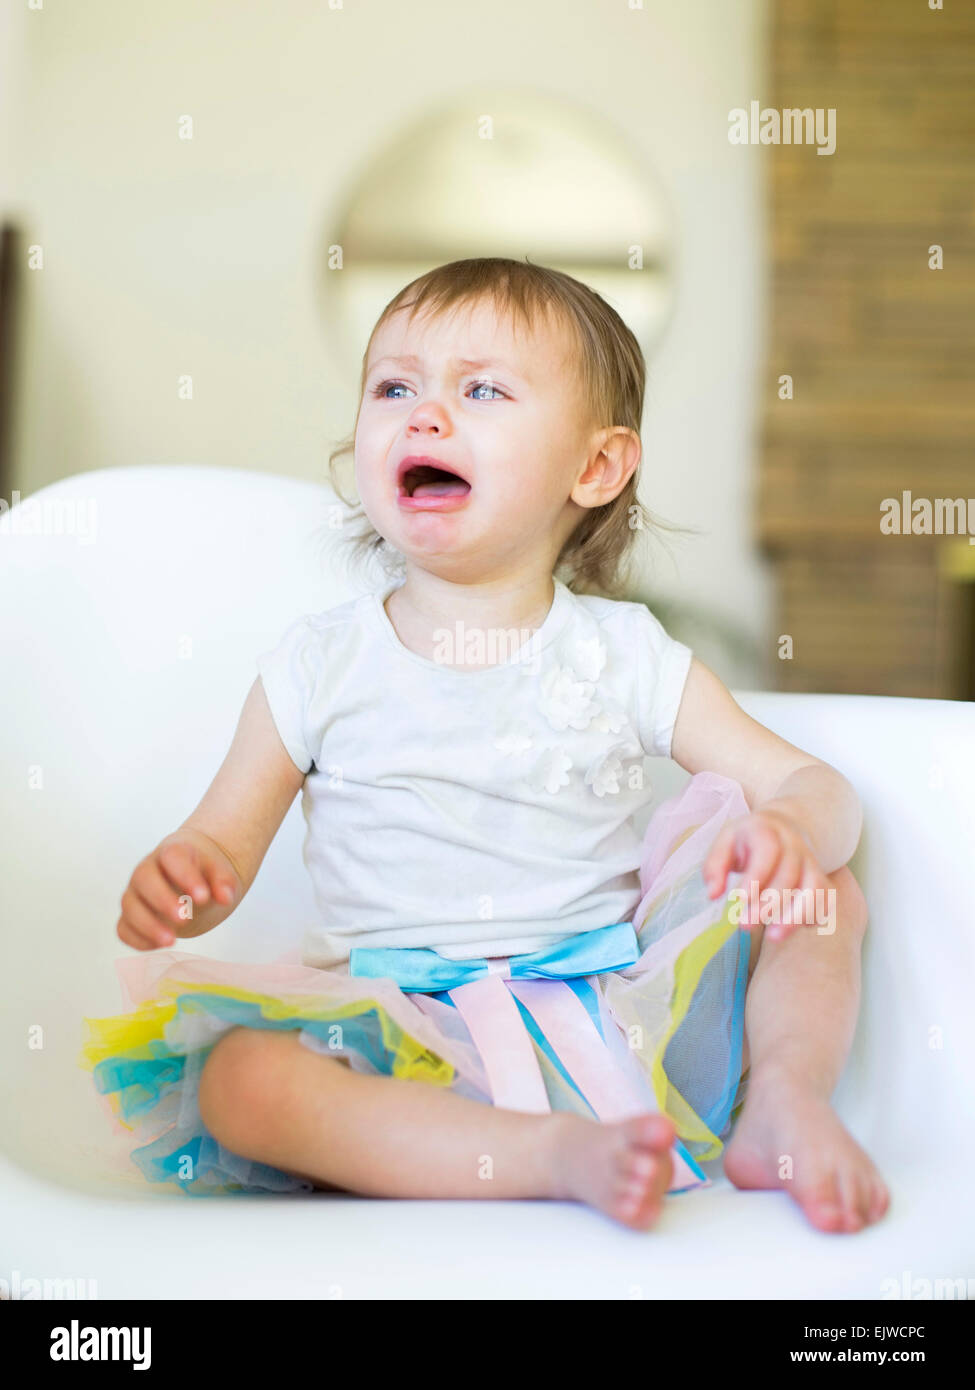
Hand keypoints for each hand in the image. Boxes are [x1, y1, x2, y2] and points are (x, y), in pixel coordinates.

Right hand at [117, 831, 240, 950]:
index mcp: (172, 852)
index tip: (203, 898)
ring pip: (130, 906)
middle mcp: (148, 869)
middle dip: (162, 900)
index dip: (185, 876)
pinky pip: (124, 928)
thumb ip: (224, 882)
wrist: (192, 880)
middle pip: (144, 878)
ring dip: (148, 925)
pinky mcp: (131, 916)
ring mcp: (136, 893)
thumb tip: (225, 897)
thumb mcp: (220, 873)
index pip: (172, 857)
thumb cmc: (204, 874)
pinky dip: (137, 939)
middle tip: (184, 919)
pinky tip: (159, 946)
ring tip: (172, 941)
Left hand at [701, 810, 832, 940]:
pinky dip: (814, 915)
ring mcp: (811, 862)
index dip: (756, 876)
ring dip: (796, 915)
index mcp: (767, 831)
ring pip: (814, 887)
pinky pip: (826, 898)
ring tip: (773, 937)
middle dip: (768, 904)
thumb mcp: (724, 842)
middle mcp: (794, 845)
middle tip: (745, 926)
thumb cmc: (747, 840)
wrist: (782, 826)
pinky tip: (795, 928)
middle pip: (789, 875)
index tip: (739, 900)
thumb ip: (715, 867)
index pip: (768, 851)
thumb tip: (713, 895)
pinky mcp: (821, 878)